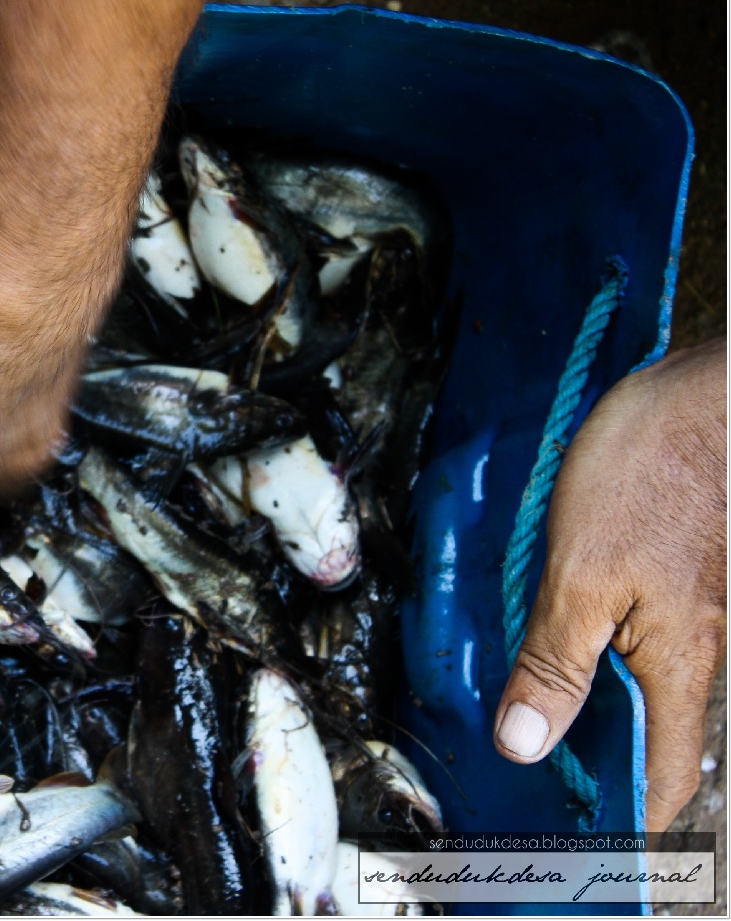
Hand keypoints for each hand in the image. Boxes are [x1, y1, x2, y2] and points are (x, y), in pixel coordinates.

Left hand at [493, 336, 725, 830]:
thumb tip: (525, 742)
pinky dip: (596, 651)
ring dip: (589, 700)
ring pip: (642, 679)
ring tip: (526, 707)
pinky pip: (637, 633)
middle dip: (595, 754)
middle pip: (654, 728)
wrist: (709, 395)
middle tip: (530, 764)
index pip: (667, 770)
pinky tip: (552, 639)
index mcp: (679, 661)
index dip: (629, 814)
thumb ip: (555, 662)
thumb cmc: (651, 472)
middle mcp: (696, 644)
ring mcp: (690, 607)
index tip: (584, 838)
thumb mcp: (579, 575)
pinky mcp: (675, 571)